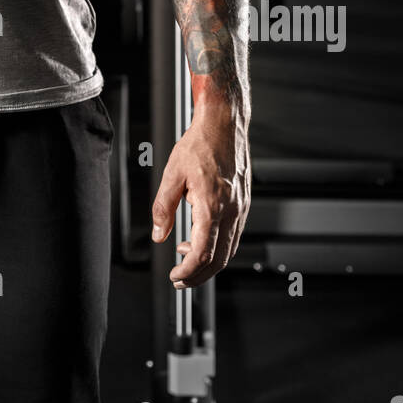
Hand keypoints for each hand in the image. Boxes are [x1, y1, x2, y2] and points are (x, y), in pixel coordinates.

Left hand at [151, 105, 250, 287]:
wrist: (224, 123)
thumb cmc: (199, 144)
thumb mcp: (172, 174)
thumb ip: (164, 207)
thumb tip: (158, 235)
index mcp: (213, 205)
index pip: (203, 253)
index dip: (188, 272)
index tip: (174, 276)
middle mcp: (232, 210)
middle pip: (219, 259)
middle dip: (198, 275)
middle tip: (179, 280)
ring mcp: (241, 207)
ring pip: (229, 249)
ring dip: (208, 262)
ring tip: (184, 259)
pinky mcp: (244, 202)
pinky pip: (234, 234)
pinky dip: (218, 245)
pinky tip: (198, 237)